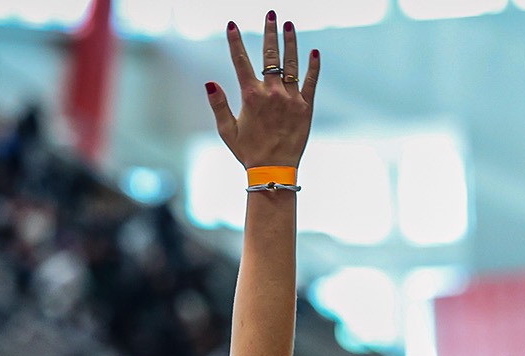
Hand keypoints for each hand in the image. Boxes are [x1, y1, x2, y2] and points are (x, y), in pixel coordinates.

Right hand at [206, 12, 318, 169]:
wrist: (273, 170)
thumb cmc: (248, 151)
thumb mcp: (227, 130)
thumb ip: (218, 105)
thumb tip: (210, 82)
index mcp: (250, 96)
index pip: (240, 61)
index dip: (235, 41)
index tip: (231, 24)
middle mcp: (271, 93)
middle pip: (270, 55)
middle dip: (270, 32)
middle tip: (271, 14)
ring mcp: (290, 98)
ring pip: (291, 64)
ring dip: (291, 42)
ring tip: (289, 25)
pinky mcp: (305, 107)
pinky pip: (310, 82)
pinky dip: (313, 66)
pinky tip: (314, 52)